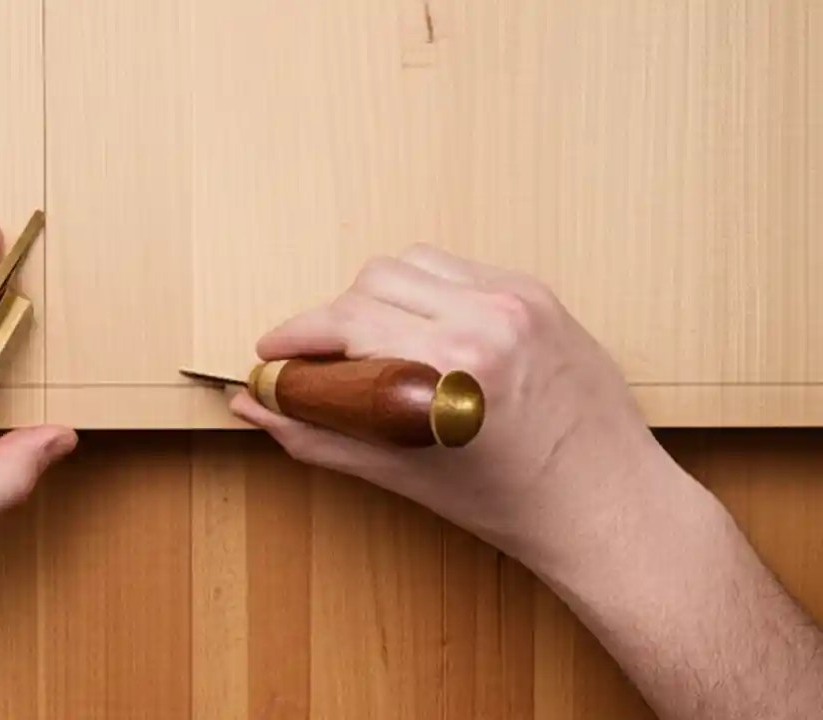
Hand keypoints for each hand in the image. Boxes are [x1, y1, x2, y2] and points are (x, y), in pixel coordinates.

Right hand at [231, 245, 684, 574]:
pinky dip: (423, 293)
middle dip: (331, 320)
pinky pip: (455, 269)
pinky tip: (421, 333)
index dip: (293, 336)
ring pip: (408, 264)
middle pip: (368, 283)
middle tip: (320, 363)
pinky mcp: (537, 293)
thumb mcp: (401, 474)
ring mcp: (517, 299)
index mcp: (451, 365)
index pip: (343, 320)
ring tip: (373, 345)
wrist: (609, 505)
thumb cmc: (514, 504)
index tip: (270, 355)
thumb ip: (315, 434)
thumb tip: (253, 408)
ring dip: (375, 297)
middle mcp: (486, 317)